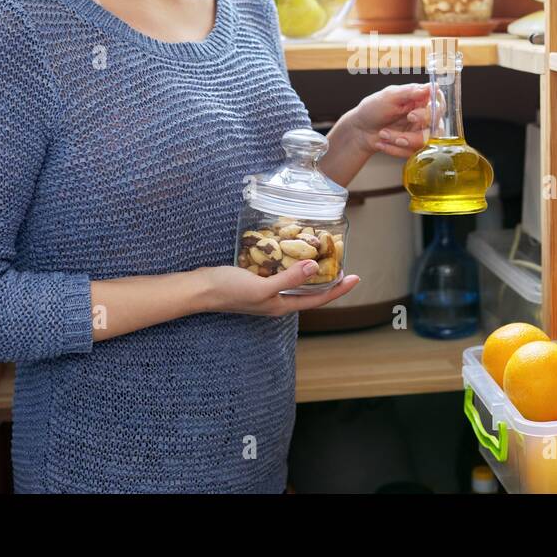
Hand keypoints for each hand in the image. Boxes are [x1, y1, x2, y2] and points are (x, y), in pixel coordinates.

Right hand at [196, 261, 360, 315]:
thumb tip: (315, 268)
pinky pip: (282, 272)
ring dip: (310, 270)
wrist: (200, 288)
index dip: (338, 290)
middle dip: (328, 280)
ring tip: (324, 255)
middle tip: (343, 262)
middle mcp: (276, 301)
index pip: (317, 300)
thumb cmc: (229, 290)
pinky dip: (291, 262)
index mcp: (280, 306)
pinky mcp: (257, 280)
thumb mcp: (261, 286)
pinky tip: (292, 250)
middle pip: (309, 291)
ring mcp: (266, 291)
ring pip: (296, 281)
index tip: (356, 277)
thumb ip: (288, 278)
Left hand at [350, 83, 431, 158]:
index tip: (412, 114)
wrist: (359, 130)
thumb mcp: (389, 96)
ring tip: (383, 134)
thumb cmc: (372, 109)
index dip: (430, 111)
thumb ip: (410, 92)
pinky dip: (395, 149)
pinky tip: (382, 143)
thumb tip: (431, 87)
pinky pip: (413, 153)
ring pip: (423, 142)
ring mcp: (420, 132)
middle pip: (435, 127)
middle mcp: (424, 116)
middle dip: (415, 131)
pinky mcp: (414, 147)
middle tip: (397, 129)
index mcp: (420, 99)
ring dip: (401, 140)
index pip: (438, 104)